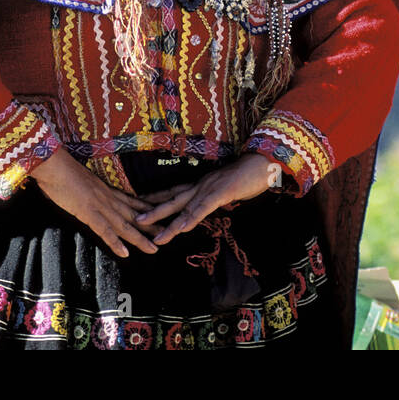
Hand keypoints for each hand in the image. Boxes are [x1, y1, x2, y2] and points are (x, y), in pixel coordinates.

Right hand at [28, 150, 158, 257]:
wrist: (53, 164)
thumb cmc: (62, 171)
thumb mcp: (82, 181)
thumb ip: (90, 190)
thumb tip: (92, 196)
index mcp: (107, 190)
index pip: (133, 201)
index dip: (149, 208)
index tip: (163, 214)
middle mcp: (108, 198)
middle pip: (134, 214)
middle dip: (152, 226)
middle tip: (169, 234)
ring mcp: (99, 205)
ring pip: (124, 224)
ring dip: (139, 238)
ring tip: (154, 249)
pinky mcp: (87, 212)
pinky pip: (104, 230)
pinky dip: (115, 242)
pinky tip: (125, 253)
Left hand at [135, 153, 279, 245]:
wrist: (263, 162)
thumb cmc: (249, 175)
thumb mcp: (229, 188)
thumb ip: (217, 197)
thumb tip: (211, 204)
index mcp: (201, 184)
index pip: (174, 191)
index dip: (157, 198)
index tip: (139, 204)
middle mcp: (201, 185)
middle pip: (172, 199)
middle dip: (154, 211)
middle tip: (135, 220)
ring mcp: (209, 188)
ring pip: (185, 209)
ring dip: (169, 224)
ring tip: (155, 237)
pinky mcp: (221, 193)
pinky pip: (202, 209)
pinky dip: (191, 220)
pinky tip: (181, 229)